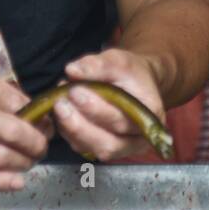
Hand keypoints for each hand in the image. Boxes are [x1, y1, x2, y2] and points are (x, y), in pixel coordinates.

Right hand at [0, 55, 50, 190]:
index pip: (12, 99)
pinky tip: (16, 180)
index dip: (35, 113)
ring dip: (23, 161)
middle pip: (11, 130)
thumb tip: (23, 104)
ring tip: (31, 160)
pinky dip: (1, 180)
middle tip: (44, 142)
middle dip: (36, 140)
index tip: (45, 119)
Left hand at [51, 48, 165, 161]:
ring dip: (72, 129)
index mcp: (150, 116)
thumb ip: (98, 65)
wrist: (135, 84)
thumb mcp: (118, 60)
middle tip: (60, 103)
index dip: (96, 109)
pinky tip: (61, 114)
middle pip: (108, 143)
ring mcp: (123, 149)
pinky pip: (85, 148)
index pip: (122, 120)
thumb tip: (72, 71)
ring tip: (58, 105)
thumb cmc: (129, 73)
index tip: (74, 91)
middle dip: (79, 124)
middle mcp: (140, 140)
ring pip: (94, 149)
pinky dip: (69, 132)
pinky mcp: (105, 149)